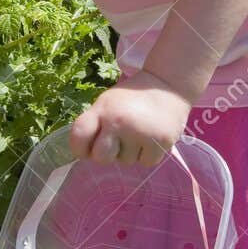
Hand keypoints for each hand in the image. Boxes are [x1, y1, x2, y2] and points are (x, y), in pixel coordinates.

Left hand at [69, 72, 191, 165]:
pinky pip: (145, 163)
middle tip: (119, 140)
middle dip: (108, 154)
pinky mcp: (159, 142)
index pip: (79, 136)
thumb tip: (86, 153)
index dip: (80, 148)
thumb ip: (95, 125)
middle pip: (101, 157)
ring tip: (140, 131)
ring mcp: (139, 132)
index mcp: (102, 109)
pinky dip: (148, 154)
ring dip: (131, 152)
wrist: (168, 86)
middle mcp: (118, 121)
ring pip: (125, 162)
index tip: (88, 149)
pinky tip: (152, 137)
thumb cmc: (131, 99)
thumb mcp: (108, 103)